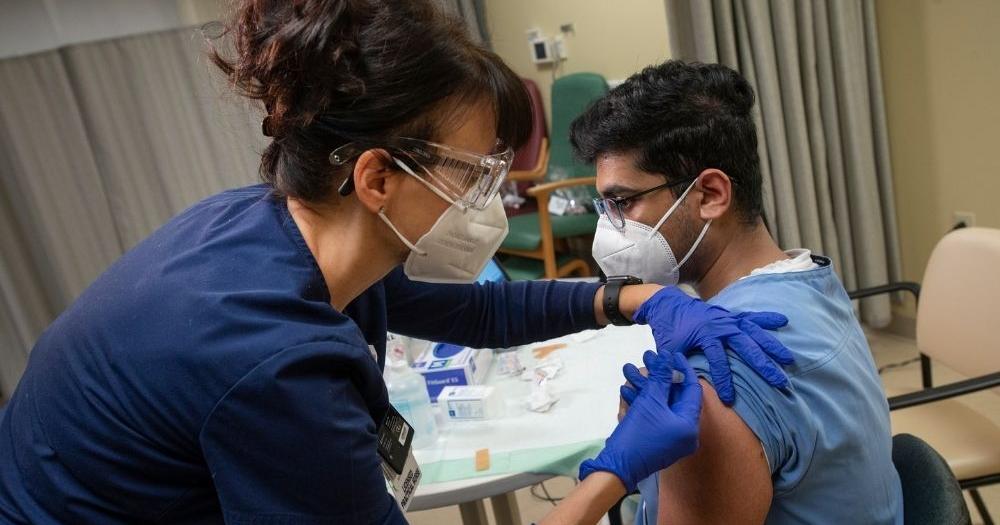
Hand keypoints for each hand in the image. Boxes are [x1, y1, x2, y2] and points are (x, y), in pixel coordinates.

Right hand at [579, 352, 701, 492]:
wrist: (617, 466)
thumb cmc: (638, 434)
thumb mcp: (650, 402)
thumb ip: (661, 378)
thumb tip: (666, 357)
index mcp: (690, 425)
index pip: (692, 390)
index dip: (682, 369)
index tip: (672, 353)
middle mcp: (685, 433)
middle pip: (675, 396)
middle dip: (659, 377)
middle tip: (649, 360)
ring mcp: (671, 438)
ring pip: (661, 404)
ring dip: (646, 387)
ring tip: (630, 371)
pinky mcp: (657, 439)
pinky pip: (654, 415)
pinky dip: (643, 402)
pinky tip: (626, 390)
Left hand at [632, 287, 793, 404]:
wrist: (668, 304)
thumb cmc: (668, 330)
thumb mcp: (668, 349)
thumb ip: (674, 366)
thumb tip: (679, 385)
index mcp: (704, 334)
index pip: (717, 360)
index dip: (723, 379)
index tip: (730, 399)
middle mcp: (720, 326)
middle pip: (746, 346)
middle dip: (763, 365)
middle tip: (779, 382)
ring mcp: (727, 319)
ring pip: (754, 332)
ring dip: (772, 345)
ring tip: (788, 359)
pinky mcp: (730, 315)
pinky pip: (751, 316)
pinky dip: (767, 318)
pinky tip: (784, 320)